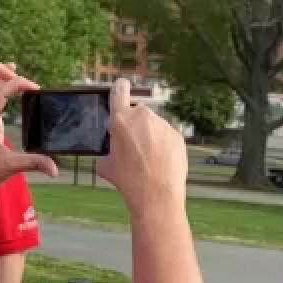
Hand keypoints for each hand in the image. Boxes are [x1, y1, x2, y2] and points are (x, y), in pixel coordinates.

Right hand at [96, 78, 186, 208]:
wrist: (156, 194)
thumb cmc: (129, 180)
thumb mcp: (107, 167)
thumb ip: (106, 154)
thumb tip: (106, 159)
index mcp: (121, 119)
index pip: (119, 90)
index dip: (120, 88)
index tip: (121, 88)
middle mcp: (143, 116)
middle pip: (138, 114)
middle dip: (135, 126)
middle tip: (134, 148)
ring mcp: (163, 125)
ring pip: (154, 126)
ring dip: (151, 137)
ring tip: (149, 160)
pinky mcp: (177, 135)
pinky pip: (167, 136)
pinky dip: (164, 146)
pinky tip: (161, 162)